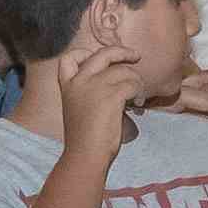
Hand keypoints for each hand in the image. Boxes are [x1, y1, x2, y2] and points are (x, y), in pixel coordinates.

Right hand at [51, 22, 147, 151]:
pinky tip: (137, 105)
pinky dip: (139, 93)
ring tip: (137, 99)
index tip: (99, 57)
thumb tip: (117, 80)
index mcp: (68, 86)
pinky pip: (132, 85)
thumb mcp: (80, 109)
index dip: (84, 53)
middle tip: (136, 57)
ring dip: (136, 82)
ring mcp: (95, 86)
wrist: (85, 155)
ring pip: (124, 71)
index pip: (69, 58)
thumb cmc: (85, 139)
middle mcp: (80, 81)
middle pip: (104, 54)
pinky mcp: (112, 96)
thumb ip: (90, 92)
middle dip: (122, 52)